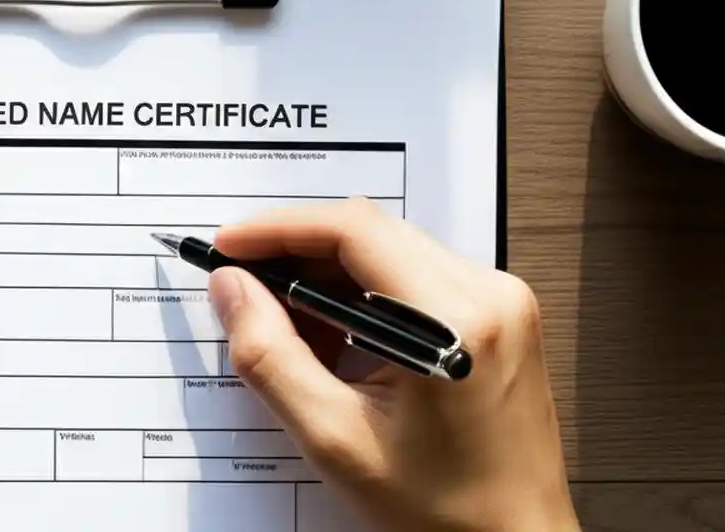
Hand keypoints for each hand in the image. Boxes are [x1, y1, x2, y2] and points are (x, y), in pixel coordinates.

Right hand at [209, 199, 578, 531]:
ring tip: (290, 331)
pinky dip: (364, 296)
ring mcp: (502, 303)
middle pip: (371, 232)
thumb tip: (233, 290)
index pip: (353, 229)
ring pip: (390, 250)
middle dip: (298, 253)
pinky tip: (335, 341)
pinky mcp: (499, 317)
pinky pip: (416, 277)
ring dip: (329, 277)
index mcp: (457, 320)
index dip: (279, 228)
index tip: (231, 244)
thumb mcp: (335, 438)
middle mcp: (490, 295)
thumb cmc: (446, 513)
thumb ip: (271, 356)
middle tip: (246, 287)